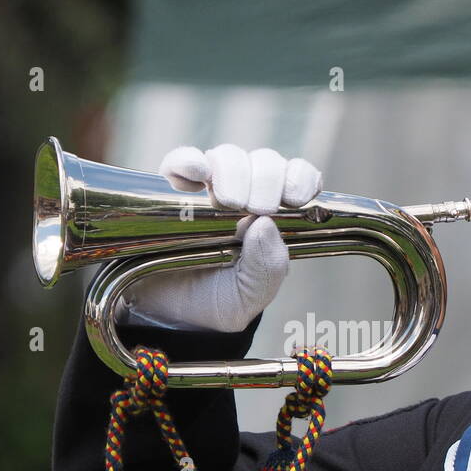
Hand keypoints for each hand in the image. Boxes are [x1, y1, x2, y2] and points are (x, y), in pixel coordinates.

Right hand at [119, 145, 320, 332]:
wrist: (170, 315)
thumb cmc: (217, 300)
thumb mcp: (251, 294)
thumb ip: (268, 267)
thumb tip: (265, 224)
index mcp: (273, 215)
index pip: (297, 177)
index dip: (300, 178)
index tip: (294, 198)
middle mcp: (245, 193)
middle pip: (265, 162)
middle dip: (266, 181)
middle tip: (256, 209)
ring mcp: (207, 187)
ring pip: (228, 156)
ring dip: (233, 173)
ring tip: (225, 203)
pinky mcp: (171, 187)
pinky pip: (181, 160)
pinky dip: (189, 162)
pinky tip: (196, 177)